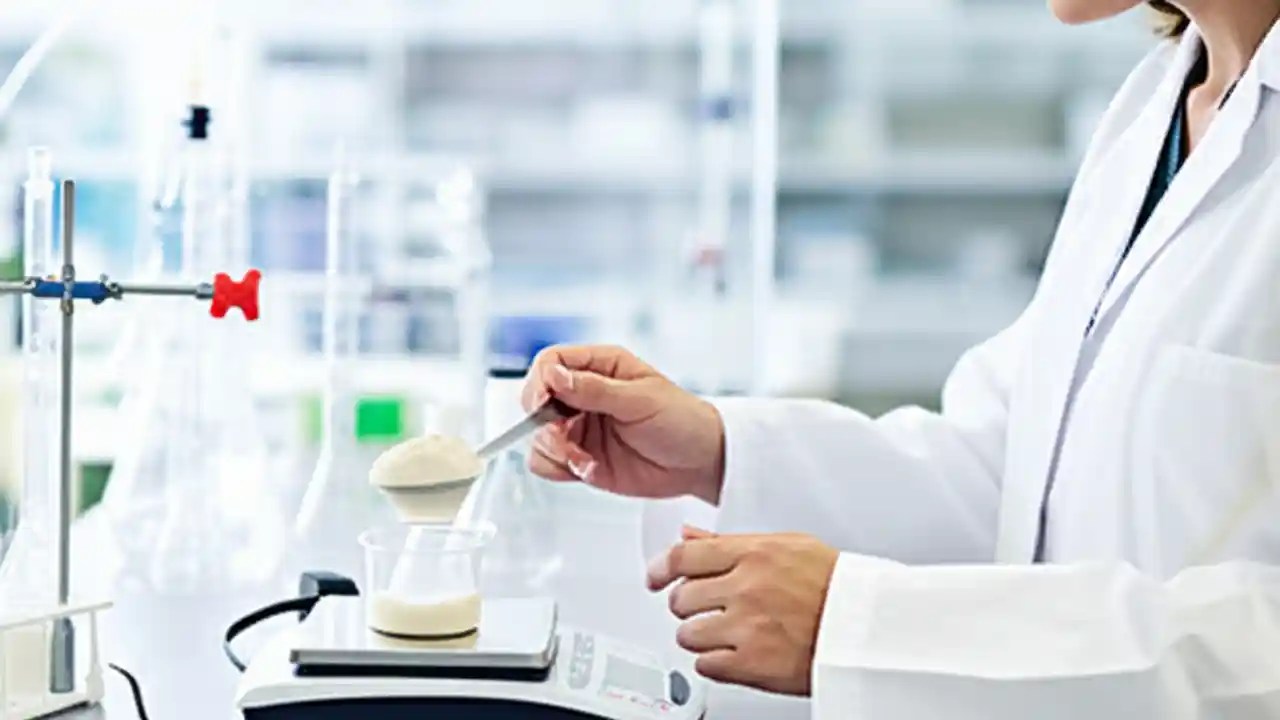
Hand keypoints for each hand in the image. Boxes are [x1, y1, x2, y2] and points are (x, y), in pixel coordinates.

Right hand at [521, 345, 724, 504]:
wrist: (700, 463)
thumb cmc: (682, 420)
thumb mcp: (641, 400)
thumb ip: (596, 389)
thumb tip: (555, 375)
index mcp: (601, 367)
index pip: (551, 362)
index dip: (540, 381)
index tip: (543, 404)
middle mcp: (585, 395)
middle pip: (536, 399)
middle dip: (543, 422)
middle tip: (565, 435)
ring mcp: (581, 427)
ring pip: (538, 435)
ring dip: (554, 449)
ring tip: (583, 458)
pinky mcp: (581, 457)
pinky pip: (549, 463)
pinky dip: (560, 468)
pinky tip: (588, 469)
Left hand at [648, 526, 838, 695]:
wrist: (868, 626)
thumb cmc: (835, 585)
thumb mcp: (786, 546)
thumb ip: (730, 542)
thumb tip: (688, 534)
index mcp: (754, 553)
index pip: (684, 556)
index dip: (661, 568)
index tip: (655, 577)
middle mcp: (746, 588)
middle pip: (680, 597)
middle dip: (689, 604)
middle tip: (707, 607)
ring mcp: (747, 627)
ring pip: (687, 634)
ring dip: (699, 635)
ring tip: (724, 631)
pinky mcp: (752, 664)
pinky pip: (705, 665)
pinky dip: (714, 662)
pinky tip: (734, 652)